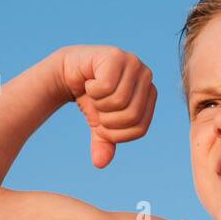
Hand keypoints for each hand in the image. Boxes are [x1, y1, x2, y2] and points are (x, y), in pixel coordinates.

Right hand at [57, 45, 156, 167]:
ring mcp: (134, 63)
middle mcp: (147, 77)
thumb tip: (100, 163)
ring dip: (99, 103)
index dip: (116, 133)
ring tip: (94, 92)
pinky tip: (90, 80)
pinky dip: (92, 89)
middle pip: (132, 115)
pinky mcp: (117, 56)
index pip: (140, 129)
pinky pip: (107, 87)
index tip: (103, 121)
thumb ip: (105, 143)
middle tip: (97, 106)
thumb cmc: (91, 99)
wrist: (70, 74)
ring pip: (119, 101)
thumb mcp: (99, 125)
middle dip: (106, 118)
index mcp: (150, 95)